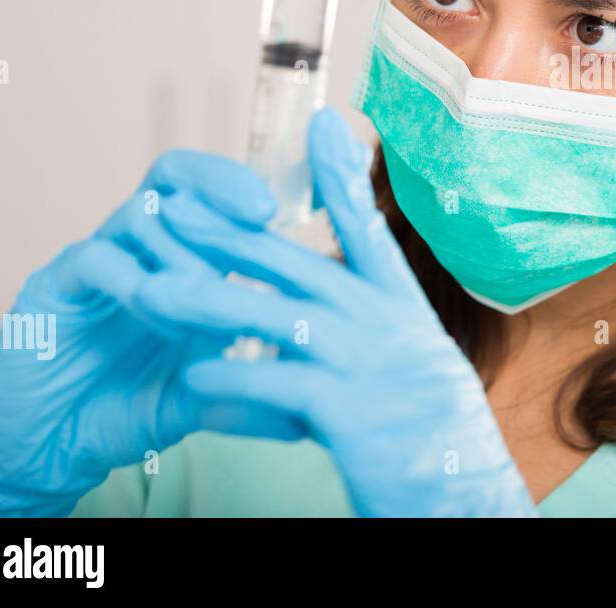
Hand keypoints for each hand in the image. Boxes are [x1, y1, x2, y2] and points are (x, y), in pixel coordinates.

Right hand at [0, 153, 299, 516]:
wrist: (48, 444)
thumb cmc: (128, 406)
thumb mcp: (200, 401)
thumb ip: (248, 398)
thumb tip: (309, 423)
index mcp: (181, 257)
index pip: (217, 197)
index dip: (254, 193)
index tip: (295, 210)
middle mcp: (141, 247)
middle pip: (178, 179)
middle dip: (224, 185)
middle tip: (262, 212)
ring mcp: (99, 259)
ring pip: (142, 213)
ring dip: (184, 248)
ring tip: (212, 292)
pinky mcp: (56, 284)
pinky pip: (98, 258)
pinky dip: (136, 280)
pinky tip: (163, 314)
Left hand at [140, 108, 537, 516]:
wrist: (465, 492)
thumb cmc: (432, 431)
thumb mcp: (414, 361)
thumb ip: (373, 323)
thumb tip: (333, 299)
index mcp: (400, 305)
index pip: (368, 227)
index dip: (343, 175)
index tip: (325, 123)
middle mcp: (386, 323)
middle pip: (297, 264)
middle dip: (227, 233)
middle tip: (173, 208)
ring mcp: (369, 365)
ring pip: (275, 318)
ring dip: (206, 303)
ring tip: (150, 292)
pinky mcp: (351, 414)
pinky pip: (277, 389)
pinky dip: (232, 383)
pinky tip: (193, 379)